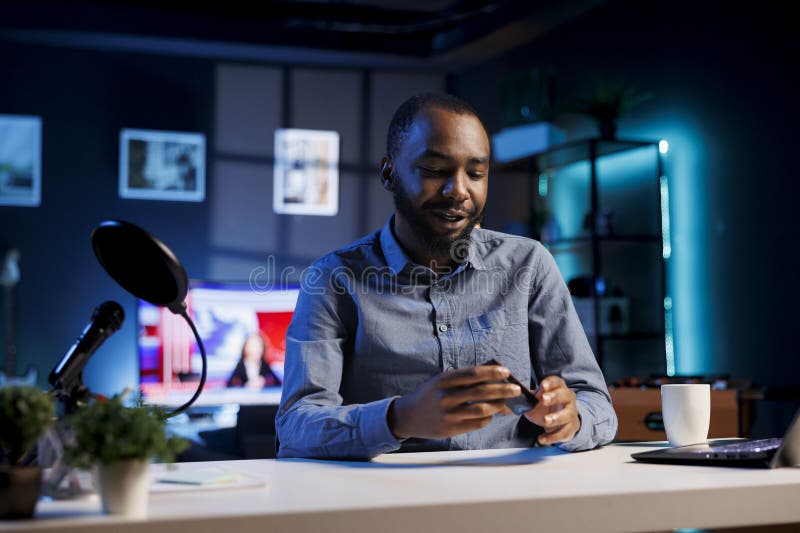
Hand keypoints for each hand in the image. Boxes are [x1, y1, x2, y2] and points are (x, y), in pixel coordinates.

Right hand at [388, 365, 519, 439]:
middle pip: (481, 392)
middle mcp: (446, 397)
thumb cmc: (430, 395)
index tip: (506, 371)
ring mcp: (448, 415)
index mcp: (444, 381)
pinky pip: (477, 424)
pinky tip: (490, 414)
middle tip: (516, 389)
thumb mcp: (442, 381)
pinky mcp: (451, 429)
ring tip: (506, 402)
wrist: (408, 416)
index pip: (473, 374)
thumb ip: (464, 379)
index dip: (492, 372)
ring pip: (482, 409)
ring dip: (498, 405)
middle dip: (502, 390)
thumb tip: (493, 379)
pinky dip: (488, 418)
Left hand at [524, 376, 579, 445]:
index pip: (557, 382)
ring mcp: (571, 413)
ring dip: (557, 417)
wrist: (558, 421)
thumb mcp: (536, 399)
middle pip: (565, 395)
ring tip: (546, 421)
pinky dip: (552, 437)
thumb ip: (527, 396)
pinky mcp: (571, 427)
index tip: (543, 385)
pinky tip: (542, 439)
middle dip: (555, 397)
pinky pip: (564, 432)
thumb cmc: (544, 406)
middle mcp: (568, 398)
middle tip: (544, 400)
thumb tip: (513, 394)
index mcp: (558, 388)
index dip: (550, 383)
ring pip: (568, 414)